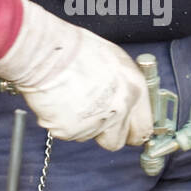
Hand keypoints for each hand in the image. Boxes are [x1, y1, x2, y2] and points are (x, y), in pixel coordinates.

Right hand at [0, 0, 152, 150]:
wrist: (46, 51)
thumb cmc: (75, 49)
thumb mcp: (115, 61)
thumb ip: (124, 87)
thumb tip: (127, 101)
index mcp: (134, 89)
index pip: (143, 129)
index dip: (132, 131)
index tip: (126, 132)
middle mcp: (119, 109)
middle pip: (116, 141)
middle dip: (106, 134)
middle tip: (92, 118)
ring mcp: (95, 122)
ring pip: (88, 136)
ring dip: (80, 123)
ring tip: (71, 96)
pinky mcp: (70, 130)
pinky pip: (67, 133)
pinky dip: (61, 122)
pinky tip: (60, 101)